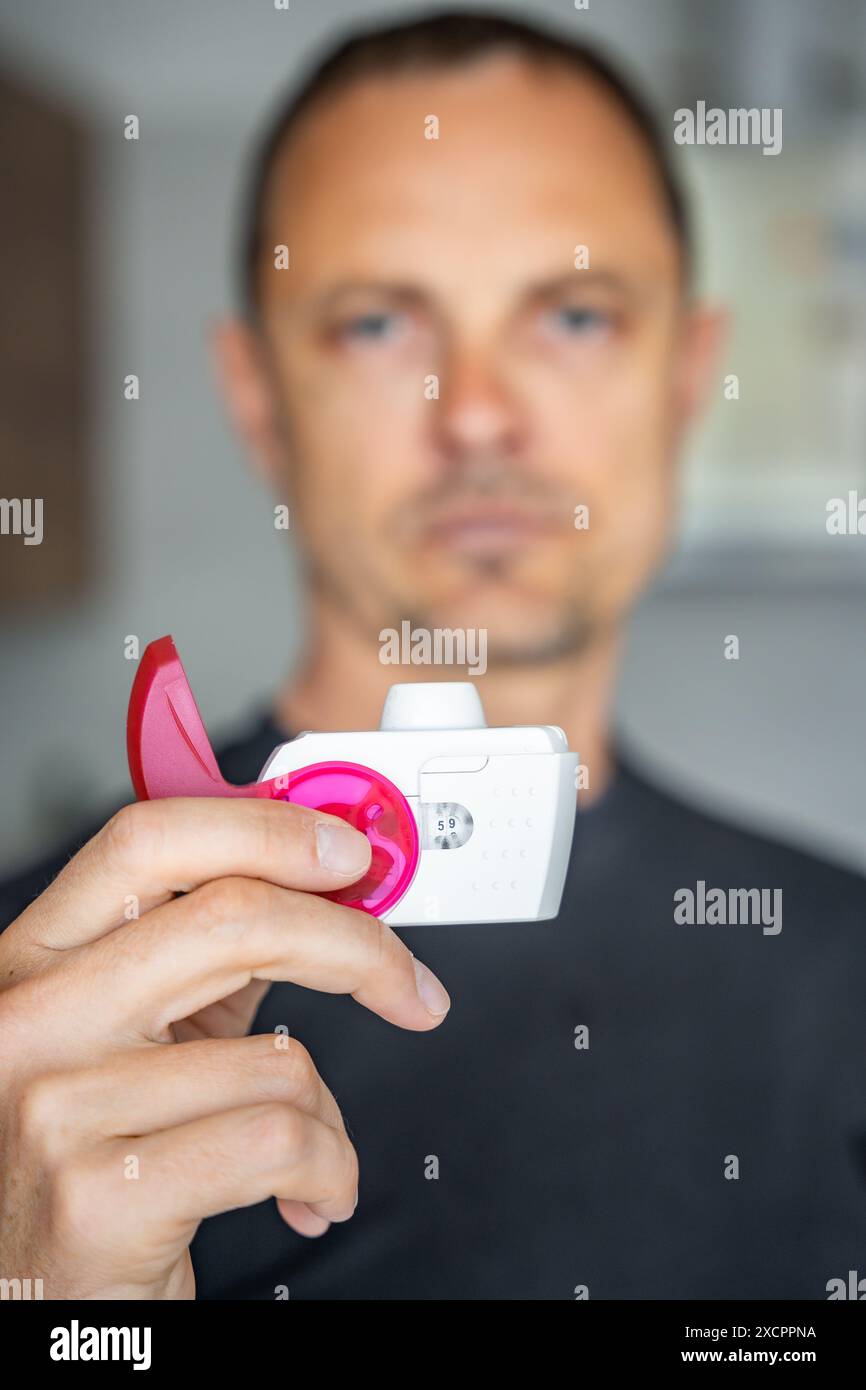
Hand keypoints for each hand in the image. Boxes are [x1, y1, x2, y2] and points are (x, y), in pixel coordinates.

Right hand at [0, 797, 449, 1298]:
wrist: (38, 1308)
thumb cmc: (96, 1168)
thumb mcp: (133, 1041)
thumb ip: (208, 962)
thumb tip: (328, 891)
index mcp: (35, 959)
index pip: (148, 841)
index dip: (266, 829)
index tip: (348, 854)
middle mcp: (29, 1017)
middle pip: (234, 917)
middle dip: (357, 945)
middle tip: (406, 982)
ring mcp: (55, 1102)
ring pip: (277, 1055)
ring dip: (328, 1115)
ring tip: (305, 1152)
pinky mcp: (98, 1192)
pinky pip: (279, 1139)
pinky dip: (327, 1171)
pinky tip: (305, 1195)